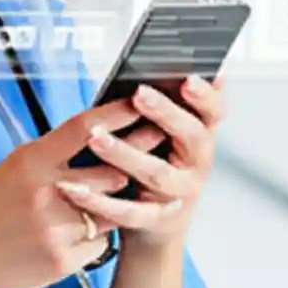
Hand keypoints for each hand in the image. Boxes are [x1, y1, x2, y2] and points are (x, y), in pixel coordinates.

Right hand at [0, 98, 165, 287]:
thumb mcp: (10, 171)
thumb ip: (50, 157)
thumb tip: (93, 138)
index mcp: (29, 161)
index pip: (85, 127)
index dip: (120, 113)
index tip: (142, 102)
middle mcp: (45, 191)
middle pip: (112, 170)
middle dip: (132, 165)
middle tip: (150, 155)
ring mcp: (56, 228)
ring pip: (113, 209)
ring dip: (115, 204)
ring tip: (109, 199)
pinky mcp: (62, 260)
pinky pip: (101, 242)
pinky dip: (96, 237)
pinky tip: (77, 235)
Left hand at [56, 74, 227, 248]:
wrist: (158, 226)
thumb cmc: (158, 162)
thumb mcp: (168, 133)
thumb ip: (165, 104)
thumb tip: (160, 62)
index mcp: (201, 134)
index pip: (214, 111)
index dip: (205, 95)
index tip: (187, 79)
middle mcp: (197, 163)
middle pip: (191, 136)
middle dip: (166, 113)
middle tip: (140, 94)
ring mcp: (181, 194)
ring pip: (157, 173)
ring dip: (126, 154)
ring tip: (96, 137)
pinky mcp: (157, 220)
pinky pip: (129, 211)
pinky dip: (100, 200)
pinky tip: (74, 188)